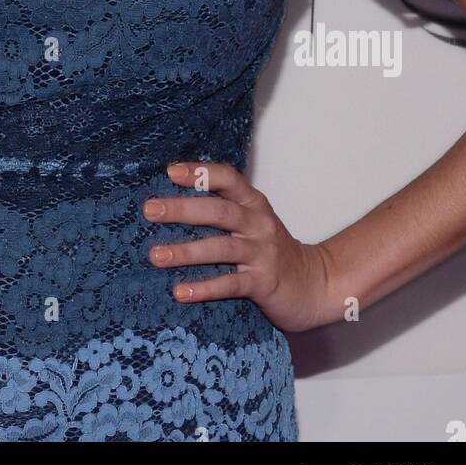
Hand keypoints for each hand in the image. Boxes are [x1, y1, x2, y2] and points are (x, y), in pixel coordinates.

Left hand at [142, 160, 332, 332]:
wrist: (315, 283)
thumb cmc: (270, 250)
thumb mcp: (251, 221)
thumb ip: (222, 209)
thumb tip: (169, 203)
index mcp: (253, 203)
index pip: (228, 178)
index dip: (201, 172)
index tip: (170, 172)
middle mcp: (258, 223)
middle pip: (219, 211)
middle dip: (182, 209)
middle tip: (150, 210)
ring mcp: (263, 253)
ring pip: (221, 248)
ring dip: (186, 251)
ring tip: (156, 255)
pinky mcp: (264, 283)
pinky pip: (231, 284)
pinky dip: (204, 287)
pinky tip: (181, 291)